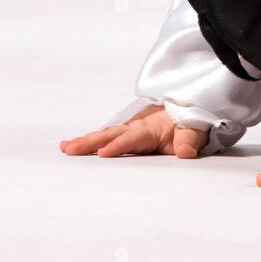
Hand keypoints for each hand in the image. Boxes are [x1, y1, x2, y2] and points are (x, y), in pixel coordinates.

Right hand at [59, 104, 210, 158]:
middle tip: (70, 149)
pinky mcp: (124, 134)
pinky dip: (88, 141)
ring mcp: (127, 129)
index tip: (103, 154)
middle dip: (90, 142)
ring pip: (104, 135)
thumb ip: (189, 140)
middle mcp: (135, 127)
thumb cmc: (187, 121)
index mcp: (150, 128)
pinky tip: (71, 147)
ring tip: (65, 148)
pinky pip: (105, 137)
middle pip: (110, 135)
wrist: (185, 108)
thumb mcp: (195, 130)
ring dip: (84, 141)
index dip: (119, 145)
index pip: (132, 138)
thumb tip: (185, 152)